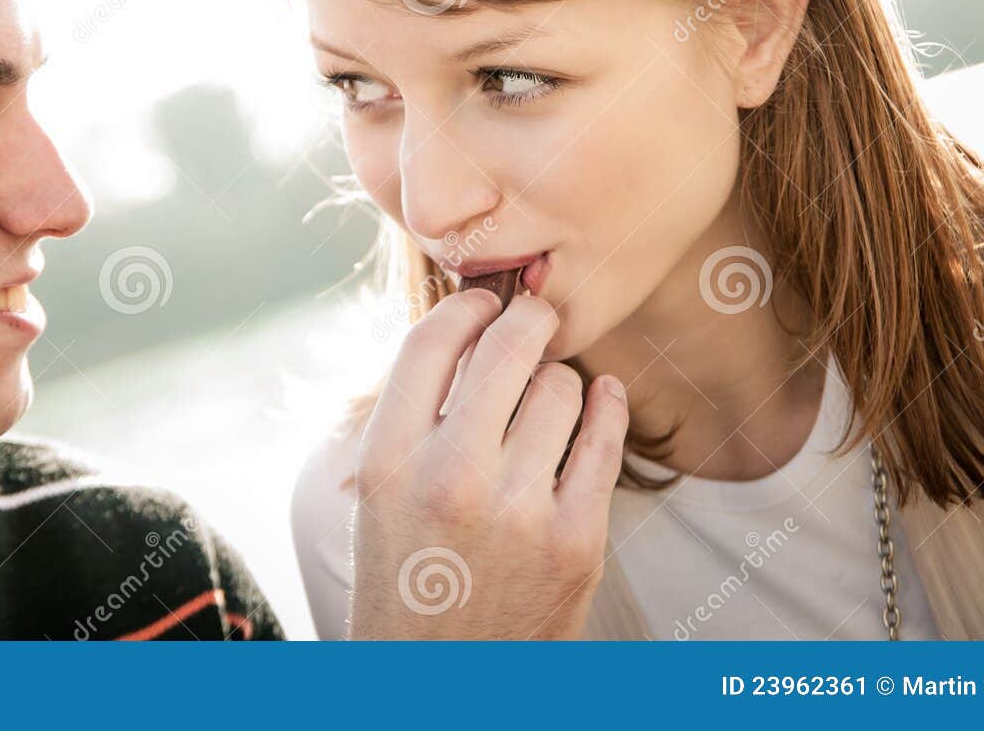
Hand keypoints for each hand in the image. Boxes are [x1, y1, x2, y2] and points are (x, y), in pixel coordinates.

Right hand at [347, 288, 628, 638]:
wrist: (439, 681)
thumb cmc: (407, 576)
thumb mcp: (378, 494)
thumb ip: (411, 415)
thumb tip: (465, 327)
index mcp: (388, 460)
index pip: (429, 343)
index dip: (462, 306)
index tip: (480, 302)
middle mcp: (450, 478)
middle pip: (505, 348)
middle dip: (527, 318)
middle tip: (534, 316)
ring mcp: (518, 511)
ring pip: (560, 388)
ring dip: (556, 379)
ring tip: (544, 396)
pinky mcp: (576, 541)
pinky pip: (604, 440)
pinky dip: (606, 406)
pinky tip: (601, 396)